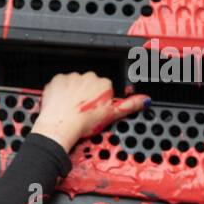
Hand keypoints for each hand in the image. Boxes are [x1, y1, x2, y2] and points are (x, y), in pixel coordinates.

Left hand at [31, 71, 148, 153]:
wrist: (61, 126)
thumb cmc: (84, 123)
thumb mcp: (111, 116)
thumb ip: (129, 106)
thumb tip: (145, 100)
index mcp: (104, 84)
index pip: (103, 90)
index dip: (98, 102)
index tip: (93, 111)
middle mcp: (89, 77)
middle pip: (89, 85)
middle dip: (86, 96)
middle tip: (81, 112)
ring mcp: (73, 77)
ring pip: (74, 84)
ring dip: (72, 94)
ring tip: (70, 110)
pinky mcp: (58, 79)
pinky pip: (59, 84)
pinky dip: (59, 92)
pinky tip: (60, 104)